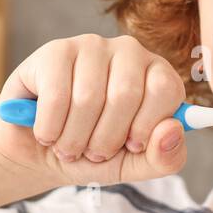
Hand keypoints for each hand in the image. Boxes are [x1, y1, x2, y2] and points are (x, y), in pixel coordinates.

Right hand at [0, 33, 187, 187]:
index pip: (166, 90)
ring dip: (74, 139)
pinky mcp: (55, 52)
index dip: (146, 128)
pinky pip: (56, 96)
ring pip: (88, 98)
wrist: (38, 154)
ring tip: (67, 147)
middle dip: (105, 139)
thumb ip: (165, 157)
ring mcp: (91, 47)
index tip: (130, 146)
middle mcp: (129, 52)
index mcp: (157, 74)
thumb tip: (173, 129)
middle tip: (92, 152)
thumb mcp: (133, 165)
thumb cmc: (92, 153)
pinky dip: (50, 128)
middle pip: (125, 94)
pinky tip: (47, 133)